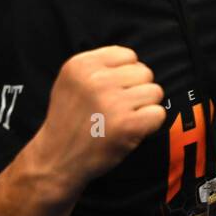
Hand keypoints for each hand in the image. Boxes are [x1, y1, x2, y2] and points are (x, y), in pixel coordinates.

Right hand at [34, 46, 165, 185]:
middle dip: (136, 90)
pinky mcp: (127, 125)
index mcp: (81, 65)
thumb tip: (136, 61)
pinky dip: (150, 124)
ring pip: (155, 92)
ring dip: (144, 107)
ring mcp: (112, 102)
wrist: (56, 159)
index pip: (128, 56)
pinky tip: (129, 130)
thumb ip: (101, 66)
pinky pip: (159, 113)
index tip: (110, 92)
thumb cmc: (71, 120)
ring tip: (121, 119)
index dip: (125, 76)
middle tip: (115, 109)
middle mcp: (95, 80)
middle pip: (145, 72)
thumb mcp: (72, 82)